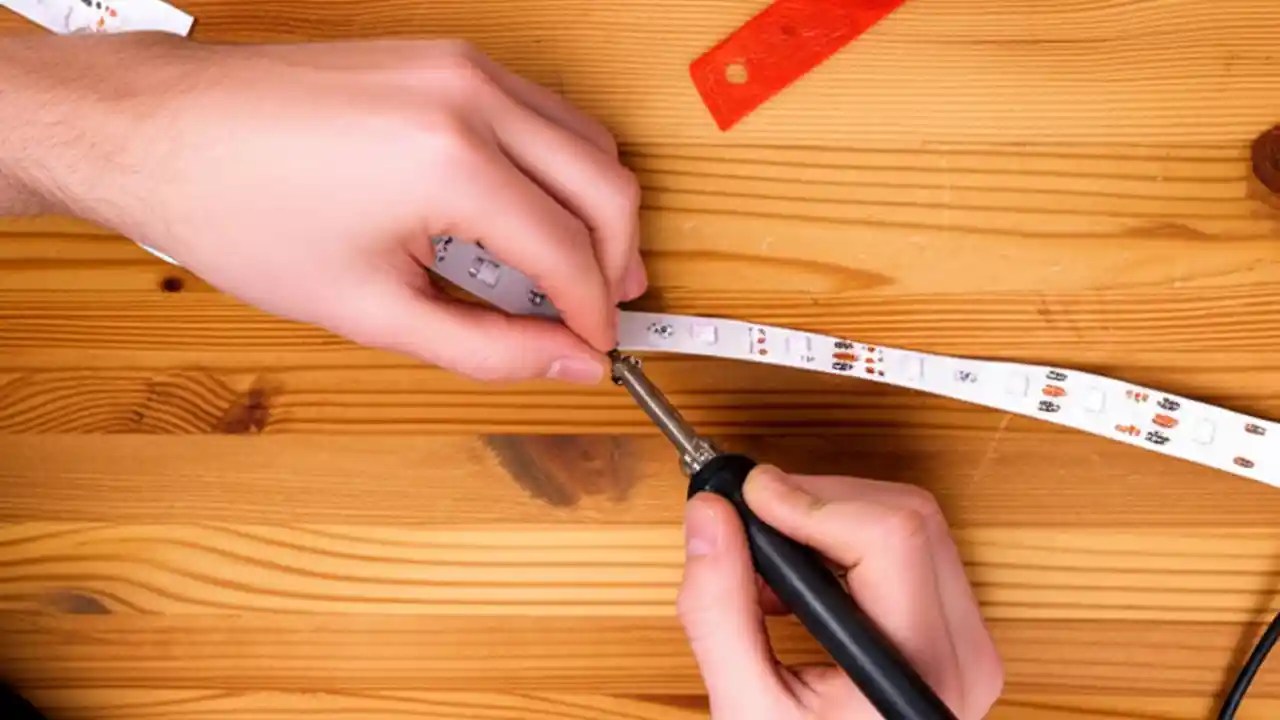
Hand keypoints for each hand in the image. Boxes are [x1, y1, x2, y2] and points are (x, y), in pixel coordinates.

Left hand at [1, 35, 643, 381]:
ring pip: (585, 138)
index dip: (593, 314)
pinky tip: (524, 216)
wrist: (162, 132)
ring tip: (566, 270)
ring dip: (593, 209)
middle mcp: (470, 96)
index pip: (571, 251)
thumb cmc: (239, 210)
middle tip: (599, 313)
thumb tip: (564, 361)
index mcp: (451, 161)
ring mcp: (460, 65)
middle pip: (607, 183)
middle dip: (617, 260)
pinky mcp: (445, 56)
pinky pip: (540, 111)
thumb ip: (487, 347)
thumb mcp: (371, 310)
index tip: (593, 348)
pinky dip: (554, 167)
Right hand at [677, 466, 1003, 717]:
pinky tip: (798, 582)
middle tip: (750, 522)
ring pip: (910, 520)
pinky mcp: (953, 628)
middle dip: (815, 503)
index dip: (811, 501)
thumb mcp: (747, 707)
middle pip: (904, 514)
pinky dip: (846, 541)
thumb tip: (709, 516)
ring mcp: (968, 638)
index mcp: (925, 669)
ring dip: (829, 520)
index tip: (751, 497)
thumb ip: (720, 611)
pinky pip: (910, 546)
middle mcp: (965, 649)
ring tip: (769, 569)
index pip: (890, 535)